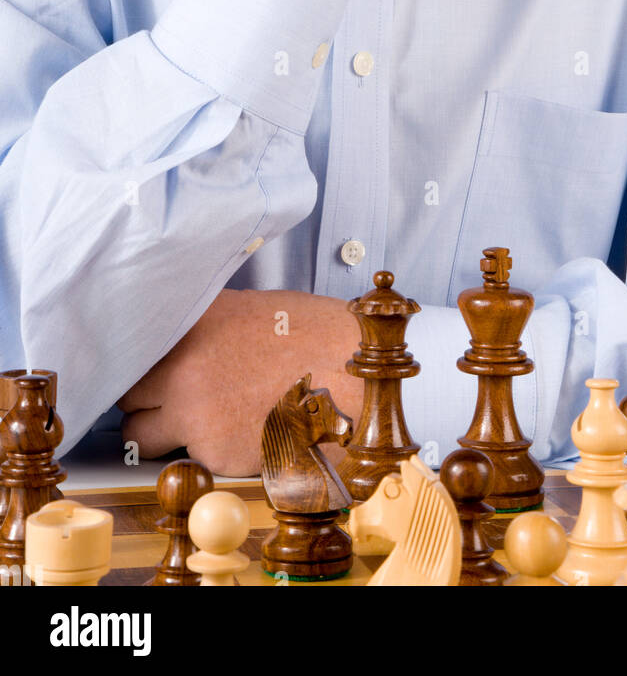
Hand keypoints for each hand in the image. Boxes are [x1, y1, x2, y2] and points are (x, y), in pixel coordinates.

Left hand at [118, 289, 364, 476]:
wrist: (356, 380)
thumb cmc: (318, 339)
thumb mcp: (253, 310)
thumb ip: (208, 325)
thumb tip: (183, 340)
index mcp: (194, 319)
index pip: (135, 344)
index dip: (145, 361)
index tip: (149, 370)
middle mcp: (181, 363)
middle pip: (128, 391)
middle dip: (146, 398)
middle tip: (171, 400)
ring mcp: (192, 411)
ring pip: (139, 433)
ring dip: (158, 432)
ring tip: (194, 424)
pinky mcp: (211, 452)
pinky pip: (186, 456)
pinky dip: (204, 452)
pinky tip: (238, 435)